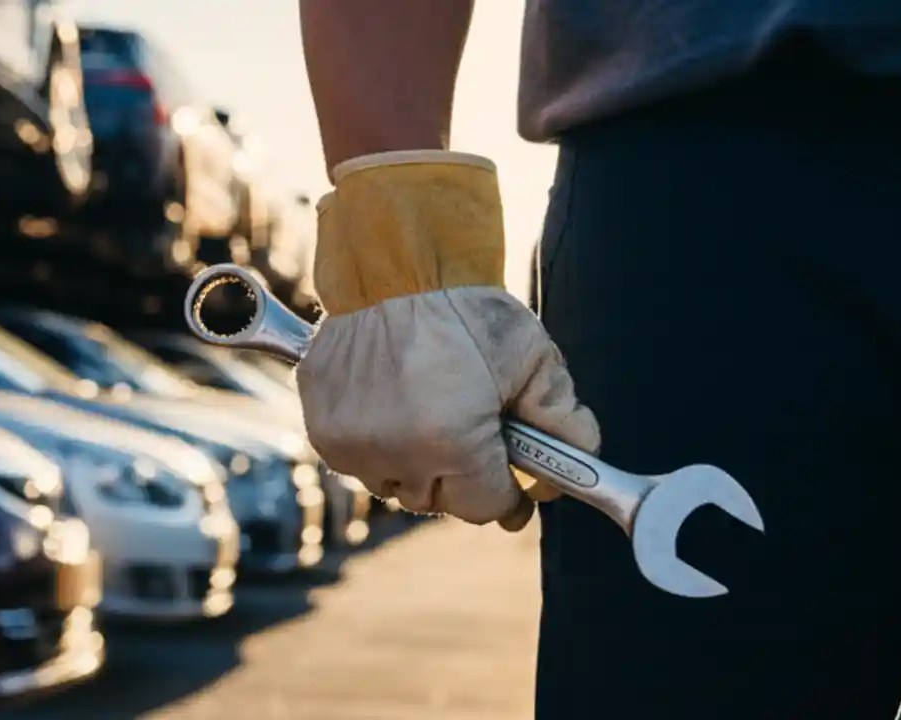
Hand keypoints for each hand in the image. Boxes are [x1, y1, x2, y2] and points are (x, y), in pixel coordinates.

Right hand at [296, 151, 598, 530]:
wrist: (393, 261)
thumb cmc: (465, 307)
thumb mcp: (534, 358)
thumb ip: (565, 420)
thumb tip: (579, 461)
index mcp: (450, 442)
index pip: (486, 507)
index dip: (508, 497)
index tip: (516, 487)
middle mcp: (394, 452)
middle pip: (437, 499)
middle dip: (462, 478)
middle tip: (476, 438)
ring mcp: (350, 442)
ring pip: (394, 484)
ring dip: (416, 465)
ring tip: (433, 417)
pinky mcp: (321, 425)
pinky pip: (356, 458)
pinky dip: (378, 444)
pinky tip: (396, 406)